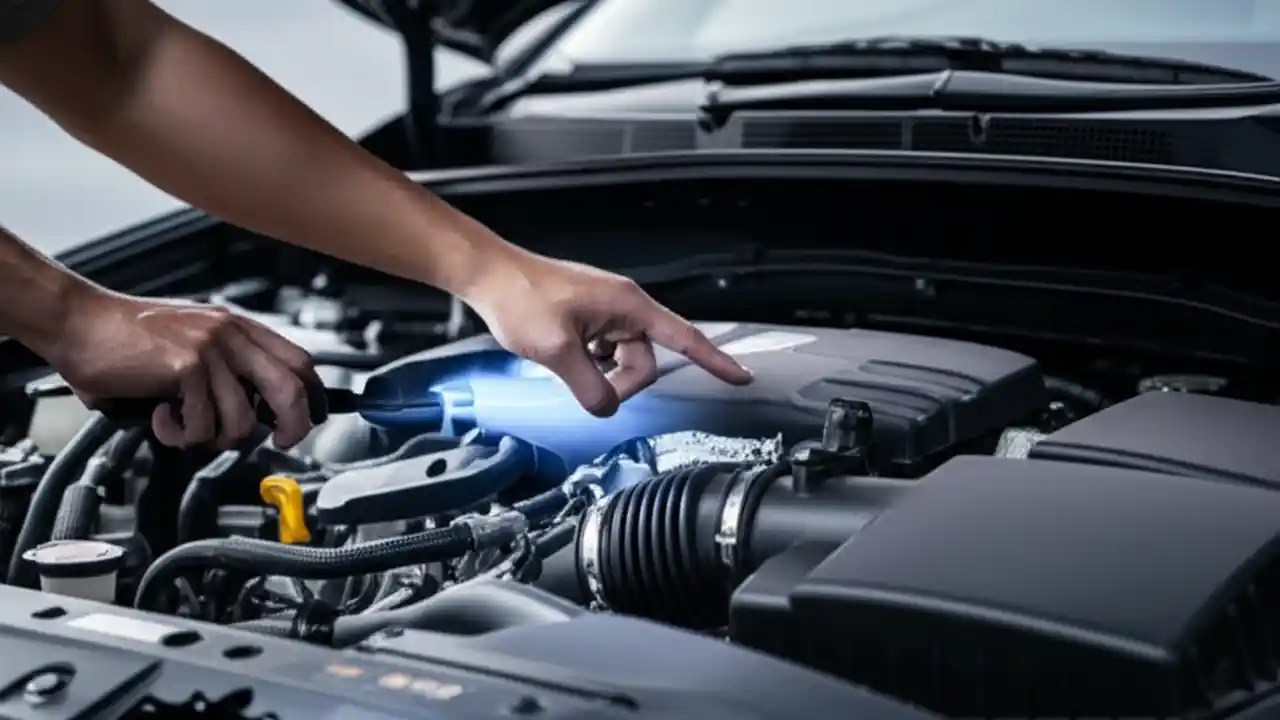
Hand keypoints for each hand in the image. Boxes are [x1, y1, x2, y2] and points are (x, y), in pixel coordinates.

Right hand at [47, 286, 319, 448]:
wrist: (78, 321)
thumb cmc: (125, 338)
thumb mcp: (190, 343)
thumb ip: (224, 368)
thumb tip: (256, 413)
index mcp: (236, 326)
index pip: (298, 361)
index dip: (310, 395)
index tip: (306, 420)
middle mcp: (230, 334)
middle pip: (290, 389)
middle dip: (293, 426)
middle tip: (281, 442)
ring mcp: (210, 349)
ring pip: (242, 419)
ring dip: (214, 438)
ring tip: (185, 427)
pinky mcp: (186, 367)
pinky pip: (201, 424)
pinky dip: (180, 434)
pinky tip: (161, 419)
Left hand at [462, 250, 752, 415]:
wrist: (490, 275)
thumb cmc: (520, 296)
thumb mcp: (556, 350)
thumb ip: (589, 387)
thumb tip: (606, 409)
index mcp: (628, 306)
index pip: (685, 338)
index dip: (715, 361)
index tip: (741, 377)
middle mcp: (624, 308)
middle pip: (644, 363)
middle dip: (618, 382)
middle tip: (580, 380)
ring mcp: (606, 314)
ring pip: (621, 363)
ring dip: (598, 374)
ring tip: (563, 361)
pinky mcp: (589, 321)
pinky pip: (602, 356)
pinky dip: (587, 365)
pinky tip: (561, 356)